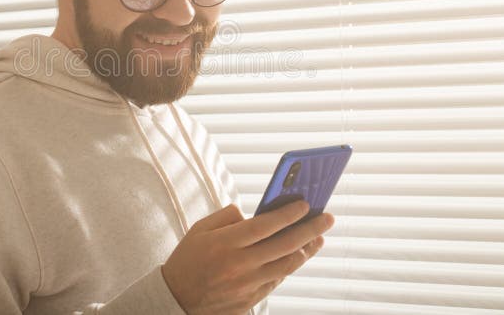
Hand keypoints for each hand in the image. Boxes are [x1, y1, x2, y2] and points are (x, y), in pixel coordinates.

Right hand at [161, 200, 332, 314]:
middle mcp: (240, 265)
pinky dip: (289, 266)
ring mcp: (247, 286)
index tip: (306, 203)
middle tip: (327, 218)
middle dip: (310, 229)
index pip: (266, 225)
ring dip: (307, 250)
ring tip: (318, 237)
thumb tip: (253, 213)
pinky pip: (277, 281)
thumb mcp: (199, 229)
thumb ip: (227, 216)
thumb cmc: (188, 259)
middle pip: (285, 245)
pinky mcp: (250, 301)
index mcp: (225, 243)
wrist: (176, 300)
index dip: (289, 213)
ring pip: (287, 265)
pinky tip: (297, 256)